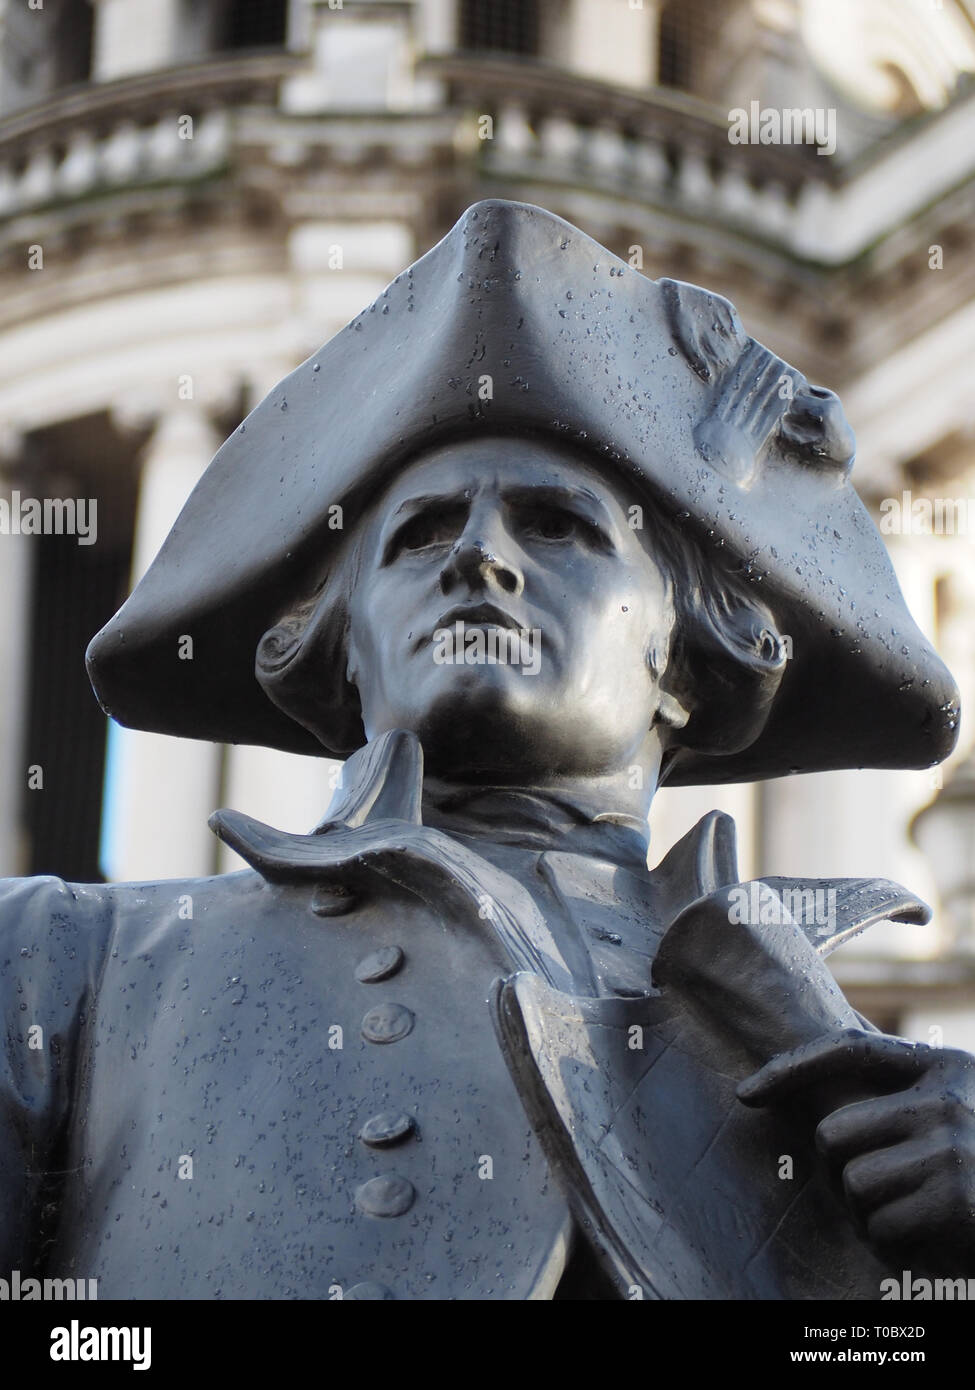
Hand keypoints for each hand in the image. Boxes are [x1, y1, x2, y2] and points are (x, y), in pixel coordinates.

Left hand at [739, 1029, 974, 1273]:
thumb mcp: (958, 1104)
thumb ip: (901, 1085)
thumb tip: (833, 1056)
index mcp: (943, 1066)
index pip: (848, 1048)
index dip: (791, 1067)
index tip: (747, 1093)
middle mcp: (946, 1097)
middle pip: (834, 1133)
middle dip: (842, 1173)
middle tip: (879, 1192)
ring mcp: (953, 1146)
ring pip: (853, 1184)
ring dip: (869, 1215)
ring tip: (909, 1217)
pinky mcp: (956, 1197)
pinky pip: (880, 1227)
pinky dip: (892, 1245)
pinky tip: (925, 1241)